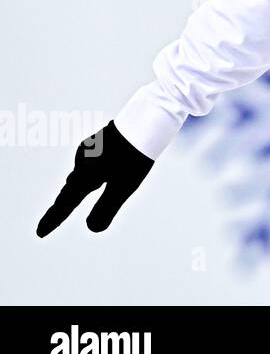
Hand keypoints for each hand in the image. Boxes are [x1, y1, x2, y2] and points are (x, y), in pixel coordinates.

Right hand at [37, 121, 154, 235]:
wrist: (146, 120)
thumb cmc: (134, 155)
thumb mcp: (123, 186)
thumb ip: (106, 207)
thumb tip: (92, 228)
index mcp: (85, 174)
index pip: (66, 203)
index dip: (54, 219)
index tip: (40, 233)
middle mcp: (82, 161)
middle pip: (71, 189)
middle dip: (62, 206)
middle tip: (51, 222)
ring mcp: (90, 149)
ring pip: (81, 174)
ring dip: (76, 189)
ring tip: (68, 201)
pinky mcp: (101, 141)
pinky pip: (91, 163)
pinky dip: (90, 174)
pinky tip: (99, 171)